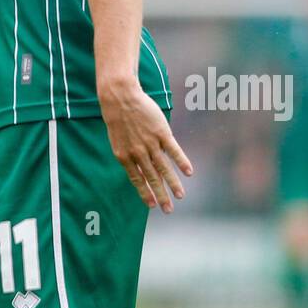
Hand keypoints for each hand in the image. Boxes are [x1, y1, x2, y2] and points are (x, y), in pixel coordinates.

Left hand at [98, 82, 193, 210]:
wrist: (120, 97)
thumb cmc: (118, 118)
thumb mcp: (118, 140)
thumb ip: (129, 155)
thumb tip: (138, 168)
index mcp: (125, 156)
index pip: (137, 180)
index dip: (145, 193)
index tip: (153, 206)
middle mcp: (138, 152)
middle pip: (152, 177)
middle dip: (161, 195)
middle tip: (169, 210)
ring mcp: (150, 143)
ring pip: (164, 167)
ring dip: (173, 183)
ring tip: (180, 196)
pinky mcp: (161, 132)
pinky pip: (173, 150)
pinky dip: (181, 161)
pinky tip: (189, 172)